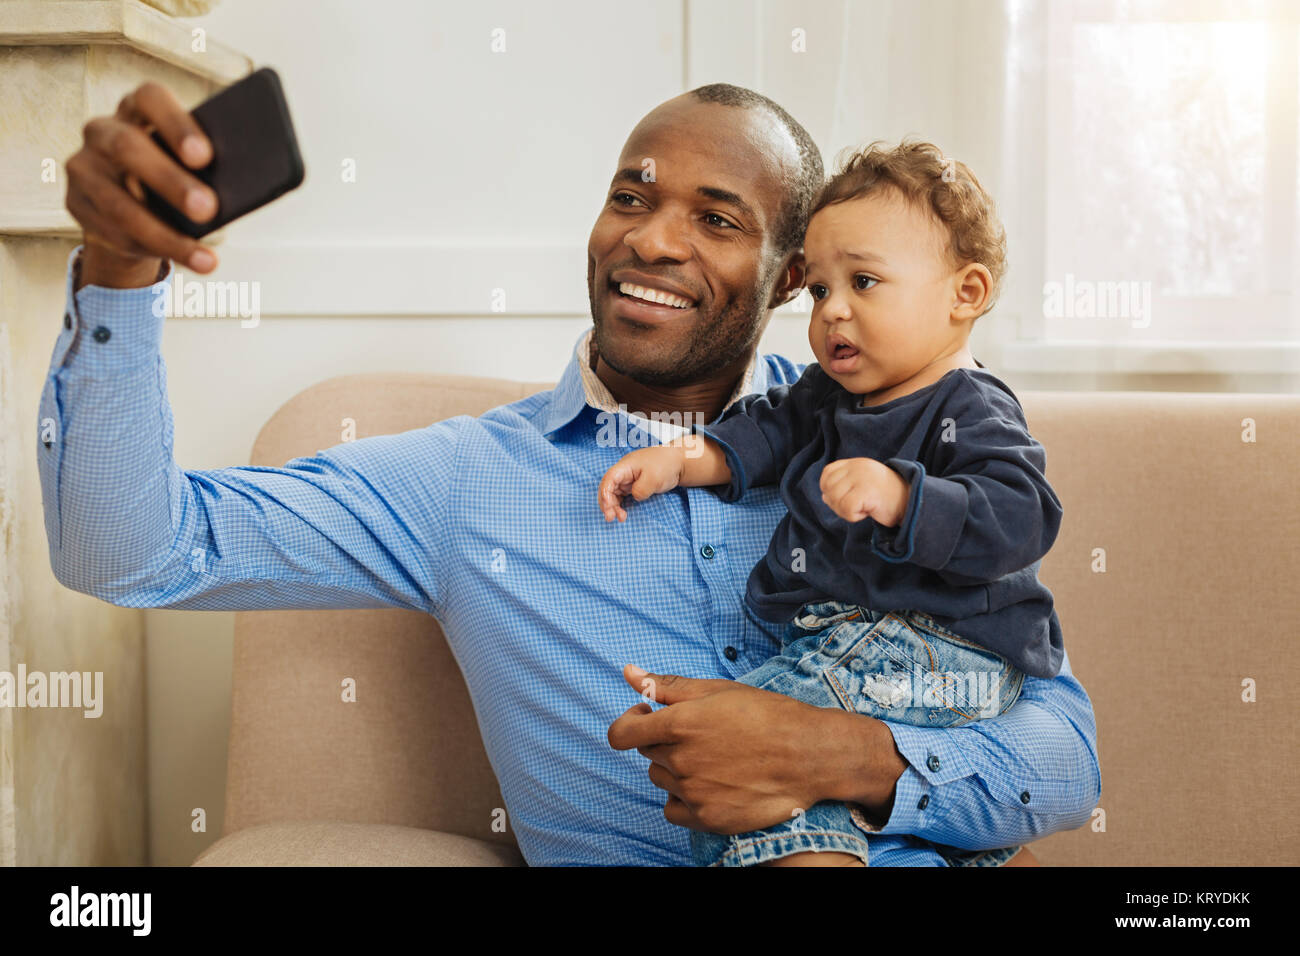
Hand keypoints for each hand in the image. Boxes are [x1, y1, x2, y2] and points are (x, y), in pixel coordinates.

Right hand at [66, 81, 219, 288]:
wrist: (133, 201)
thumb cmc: (175, 172)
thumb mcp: (188, 163)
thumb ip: (205, 166)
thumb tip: (242, 189)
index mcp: (136, 109)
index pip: (149, 98)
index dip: (175, 124)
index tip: (205, 156)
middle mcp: (102, 131)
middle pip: (128, 147)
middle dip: (170, 181)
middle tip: (209, 209)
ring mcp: (84, 167)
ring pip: (119, 204)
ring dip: (166, 235)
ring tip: (207, 258)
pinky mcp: (76, 203)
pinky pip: (114, 232)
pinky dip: (155, 250)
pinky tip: (189, 261)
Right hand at [598, 446, 686, 521]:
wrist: (679, 461)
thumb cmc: (665, 465)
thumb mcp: (653, 479)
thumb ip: (640, 490)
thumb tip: (634, 497)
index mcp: (625, 466)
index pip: (609, 479)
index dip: (605, 493)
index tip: (608, 506)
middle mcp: (623, 472)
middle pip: (608, 488)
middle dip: (607, 503)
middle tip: (611, 518)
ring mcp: (628, 479)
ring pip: (614, 494)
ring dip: (614, 506)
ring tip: (620, 518)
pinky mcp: (634, 485)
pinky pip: (622, 496)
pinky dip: (621, 505)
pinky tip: (623, 514)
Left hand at [606, 664, 902, 833]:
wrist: (809, 756)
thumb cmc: (767, 716)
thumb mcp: (718, 690)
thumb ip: (668, 686)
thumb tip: (629, 673)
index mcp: (679, 724)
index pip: (621, 733)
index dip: (630, 722)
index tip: (648, 716)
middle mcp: (680, 760)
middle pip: (648, 752)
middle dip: (665, 741)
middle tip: (702, 734)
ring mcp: (692, 792)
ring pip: (662, 779)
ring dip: (675, 769)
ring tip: (713, 758)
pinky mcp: (706, 818)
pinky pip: (673, 810)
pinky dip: (683, 799)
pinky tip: (710, 785)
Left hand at [819, 457, 909, 525]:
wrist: (912, 502)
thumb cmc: (887, 497)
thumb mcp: (862, 485)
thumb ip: (844, 487)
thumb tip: (825, 496)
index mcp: (856, 463)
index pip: (827, 473)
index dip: (829, 489)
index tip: (845, 498)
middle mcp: (857, 467)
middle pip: (828, 488)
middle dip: (837, 503)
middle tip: (856, 507)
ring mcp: (861, 478)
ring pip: (835, 499)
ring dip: (846, 511)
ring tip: (863, 508)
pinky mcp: (866, 491)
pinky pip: (846, 509)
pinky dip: (854, 516)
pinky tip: (867, 513)